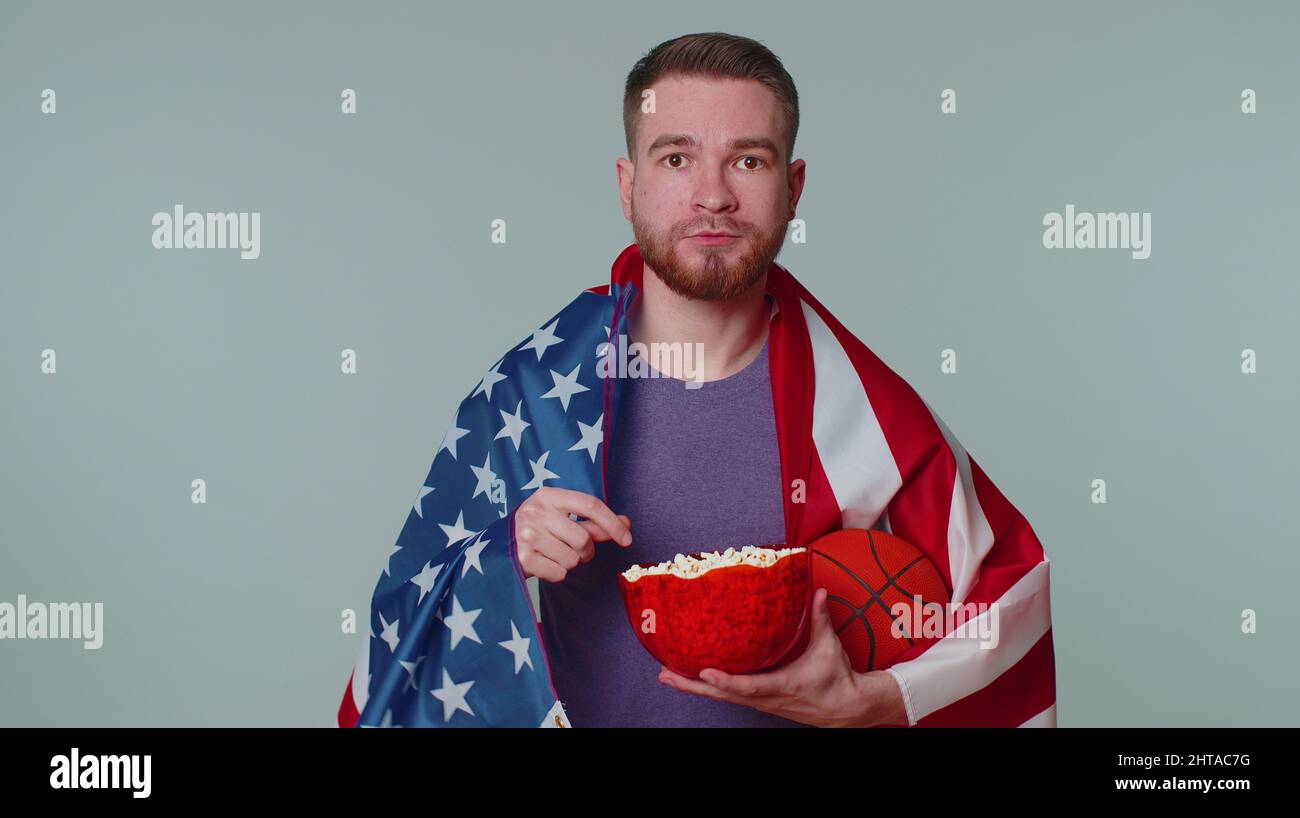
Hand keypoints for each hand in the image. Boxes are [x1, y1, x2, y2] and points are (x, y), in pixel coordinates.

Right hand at [514, 487, 631, 582]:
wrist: (496, 547)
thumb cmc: (537, 529)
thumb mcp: (561, 518)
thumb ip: (592, 521)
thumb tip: (626, 523)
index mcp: (548, 496)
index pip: (590, 505)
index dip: (613, 523)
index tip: (627, 539)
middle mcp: (535, 512)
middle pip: (584, 539)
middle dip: (587, 551)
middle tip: (575, 550)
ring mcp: (526, 536)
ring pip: (573, 559)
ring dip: (571, 562)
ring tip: (554, 555)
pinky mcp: (522, 559)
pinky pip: (559, 573)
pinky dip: (557, 573)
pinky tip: (544, 564)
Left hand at [657, 586, 909, 726]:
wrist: (844, 709)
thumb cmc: (836, 679)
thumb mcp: (830, 648)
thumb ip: (821, 619)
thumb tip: (819, 592)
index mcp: (783, 685)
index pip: (748, 687)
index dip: (725, 681)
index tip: (704, 672)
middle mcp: (766, 698)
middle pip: (723, 695)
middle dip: (692, 685)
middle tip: (665, 674)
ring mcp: (761, 702)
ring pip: (721, 697)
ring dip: (693, 687)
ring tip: (667, 675)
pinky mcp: (759, 701)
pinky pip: (728, 696)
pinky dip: (708, 688)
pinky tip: (692, 678)